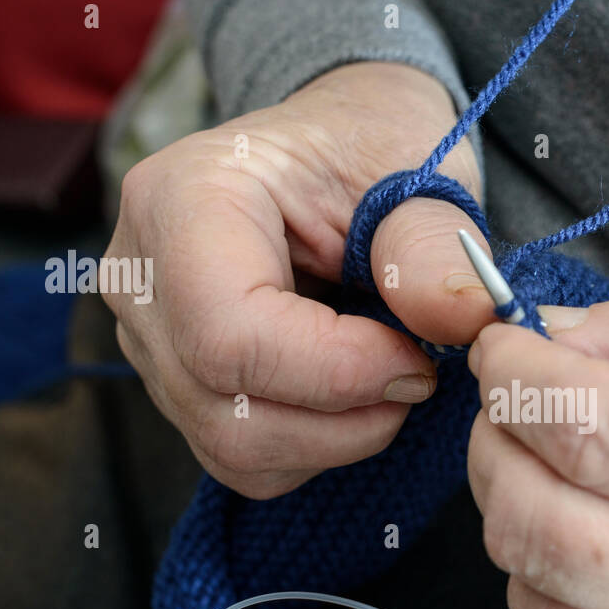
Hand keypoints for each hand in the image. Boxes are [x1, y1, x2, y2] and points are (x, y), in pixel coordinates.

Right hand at [101, 62, 497, 497]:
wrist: (337, 152)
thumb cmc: (371, 149)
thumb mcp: (420, 172)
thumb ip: (435, 249)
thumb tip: (467, 319)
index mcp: (183, 199)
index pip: (230, 334)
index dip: (338, 371)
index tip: (420, 357)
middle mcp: (140, 276)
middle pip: (226, 407)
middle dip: (347, 415)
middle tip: (419, 372)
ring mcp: (148, 337)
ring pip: (234, 447)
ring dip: (338, 436)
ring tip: (391, 374)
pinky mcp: (175, 384)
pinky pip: (241, 459)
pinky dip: (314, 446)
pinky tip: (351, 392)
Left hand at [465, 286, 608, 608]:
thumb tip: (557, 334)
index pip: (607, 431)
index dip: (525, 379)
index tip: (506, 345)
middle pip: (545, 525)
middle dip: (496, 443)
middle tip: (515, 399)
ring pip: (539, 593)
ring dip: (513, 510)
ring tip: (554, 459)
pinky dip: (556, 579)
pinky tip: (601, 531)